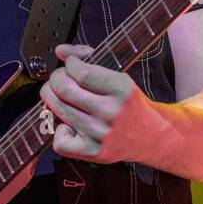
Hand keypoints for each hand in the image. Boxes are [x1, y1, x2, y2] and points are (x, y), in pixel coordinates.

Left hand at [41, 43, 169, 164]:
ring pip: (59, 111)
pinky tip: (69, 125)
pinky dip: (59, 132)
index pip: (81, 73)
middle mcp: (111, 112)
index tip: (71, 65)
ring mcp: (101, 134)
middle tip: (58, 79)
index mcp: (121, 89)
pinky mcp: (94, 152)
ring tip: (60, 97)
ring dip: (51, 99)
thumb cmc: (129, 103)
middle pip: (65, 91)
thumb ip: (88, 59)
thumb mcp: (117, 76)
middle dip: (55, 80)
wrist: (151, 136)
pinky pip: (60, 142)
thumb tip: (60, 51)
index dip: (69, 66)